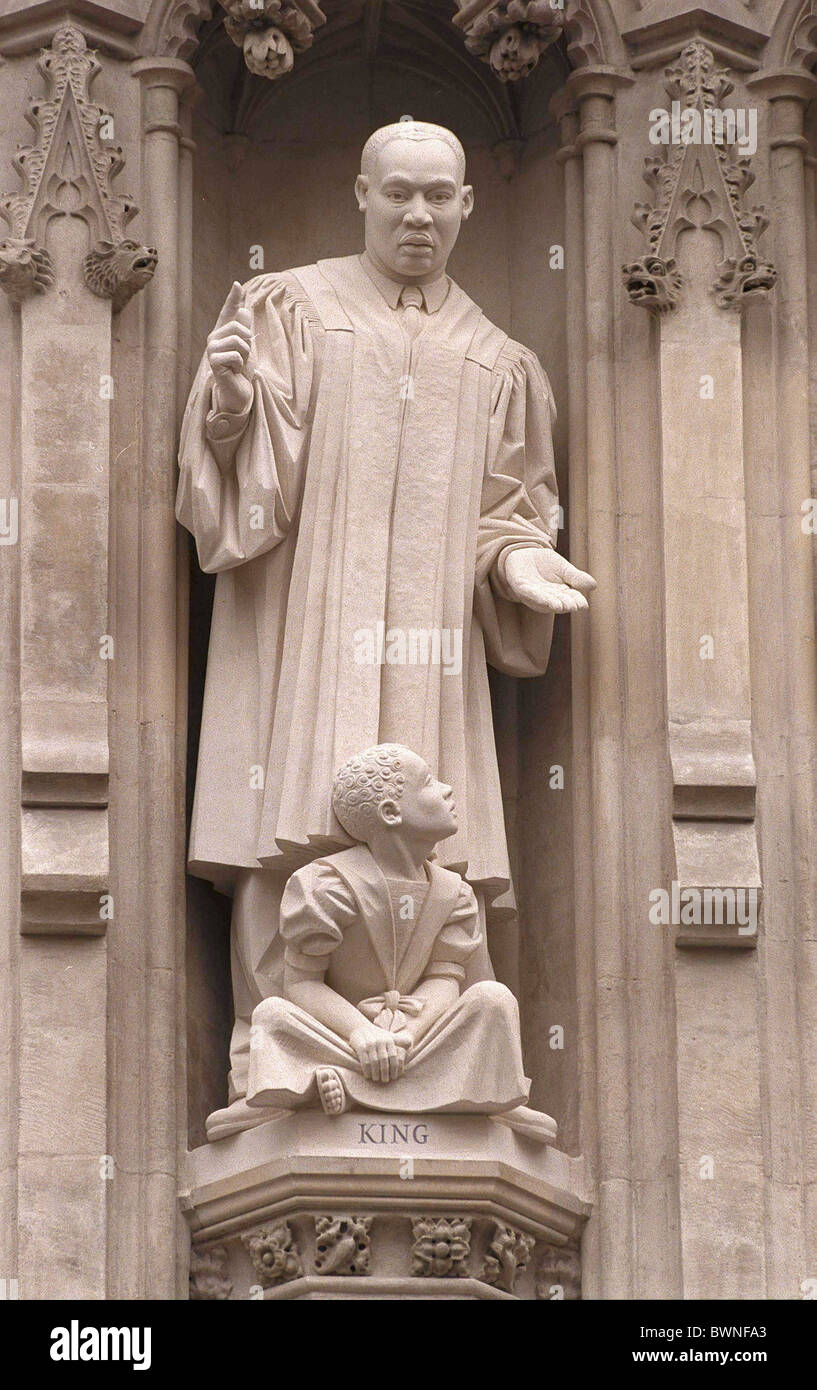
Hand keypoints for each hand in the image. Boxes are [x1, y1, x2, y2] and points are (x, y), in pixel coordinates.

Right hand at [207, 280, 253, 416]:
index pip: (228, 311)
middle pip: (238, 326)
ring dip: (245, 355)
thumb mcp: (247, 348)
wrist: (239, 391)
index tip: (237, 284)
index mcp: (223, 332)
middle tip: (243, 357)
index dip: (233, 298)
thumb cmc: (242, 370)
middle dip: (248, 343)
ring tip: (239, 364)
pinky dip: (240, 364)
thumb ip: (245, 330)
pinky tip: (234, 371)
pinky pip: (235, 354)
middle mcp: (214, 337)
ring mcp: (212, 349)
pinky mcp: (213, 361)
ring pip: (238, 340)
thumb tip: (245, 309)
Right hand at [349, 1023, 405, 1082]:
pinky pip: (365, 1061)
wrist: (359, 1027)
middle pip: (384, 1060)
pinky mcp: (360, 1047)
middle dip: (385, 1072)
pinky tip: (368, 1075)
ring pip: (374, 1062)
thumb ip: (398, 1040)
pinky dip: (367, 1070)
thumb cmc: (376, 1035)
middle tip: (385, 1080)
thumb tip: (410, 1043)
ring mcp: (370, 1044)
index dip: (394, 1068)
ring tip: (376, 1079)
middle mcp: (380, 1041)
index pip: (393, 1056)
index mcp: (388, 1040)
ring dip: (375, 1073)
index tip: (394, 1077)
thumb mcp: (388, 1036)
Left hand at [502, 547, 595, 613]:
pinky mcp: (521, 587)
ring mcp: (533, 594)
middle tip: (573, 606)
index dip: (577, 602)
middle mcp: (548, 598)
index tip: (583, 605)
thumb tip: (594, 585)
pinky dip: (536, 596)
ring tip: (560, 606)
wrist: (524, 553)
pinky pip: (529, 593)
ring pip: (544, 601)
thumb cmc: (545, 564)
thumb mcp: (564, 569)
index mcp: (561, 593)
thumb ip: (576, 577)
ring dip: (551, 604)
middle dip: (565, 604)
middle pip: (559, 602)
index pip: (572, 599)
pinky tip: (544, 598)